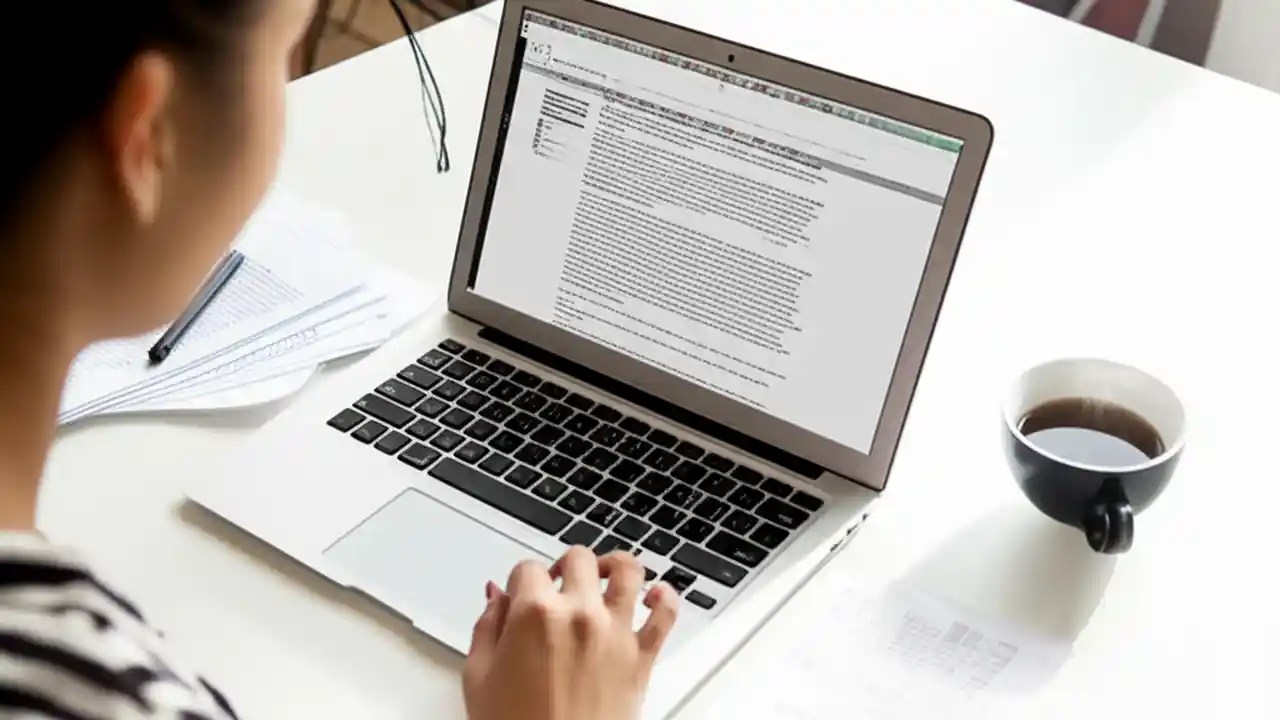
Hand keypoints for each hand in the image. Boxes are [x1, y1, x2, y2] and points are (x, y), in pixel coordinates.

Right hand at [463, 547, 678, 719]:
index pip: (527, 569)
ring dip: (613, 566)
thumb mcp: (478, 679)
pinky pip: (666, 614)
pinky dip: (665, 597)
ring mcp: (616, 633)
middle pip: (579, 559)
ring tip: (603, 576)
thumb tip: (496, 599)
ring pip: (628, 570)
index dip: (520, 582)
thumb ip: (486, 628)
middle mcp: (579, 614)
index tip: (519, 596)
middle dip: (563, 568)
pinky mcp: (642, 657)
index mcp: (534, 614)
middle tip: (555, 586)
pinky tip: (653, 596)